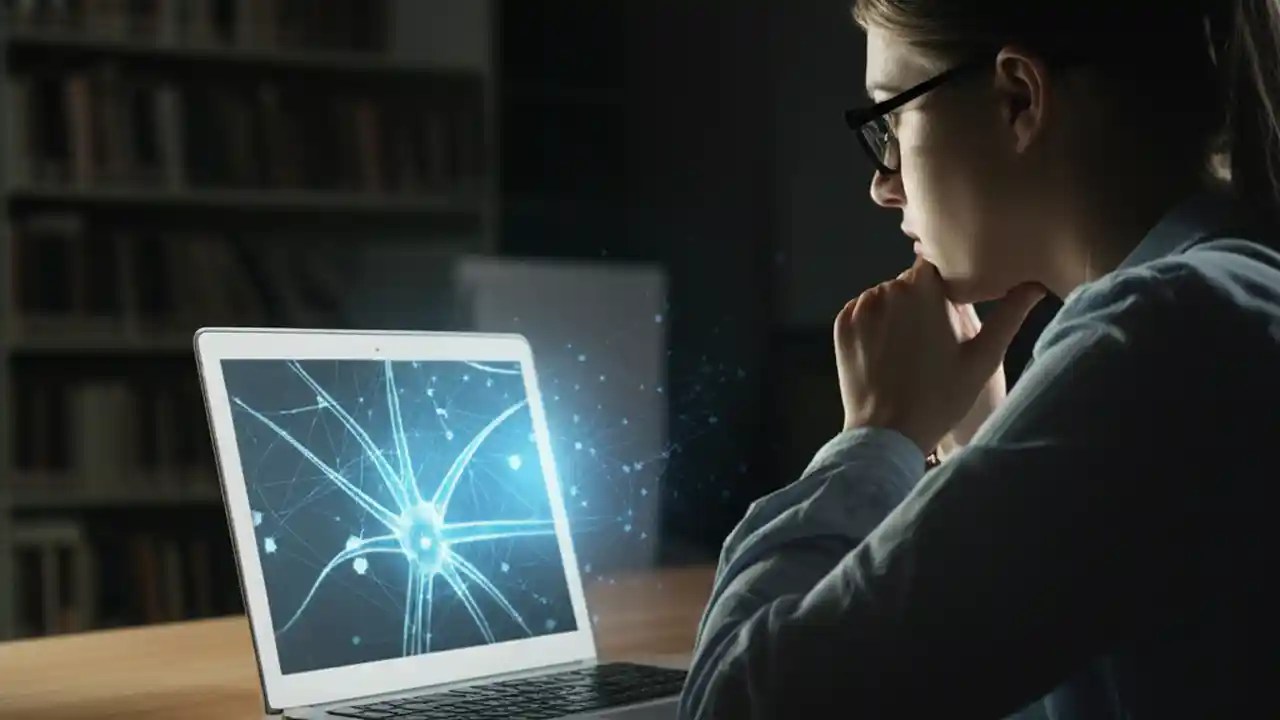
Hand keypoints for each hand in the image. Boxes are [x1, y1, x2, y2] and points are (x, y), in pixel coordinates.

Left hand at [833, 256, 1044, 454]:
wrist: (888, 433)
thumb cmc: (942, 397)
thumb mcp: (983, 357)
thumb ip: (1010, 314)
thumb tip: (1036, 283)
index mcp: (923, 289)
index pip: (938, 265)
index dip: (947, 283)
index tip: (955, 306)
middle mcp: (887, 290)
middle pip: (909, 282)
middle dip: (922, 300)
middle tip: (935, 337)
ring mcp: (860, 308)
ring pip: (885, 297)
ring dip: (896, 312)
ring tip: (911, 349)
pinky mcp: (842, 325)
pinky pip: (862, 313)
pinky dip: (873, 325)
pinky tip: (888, 353)